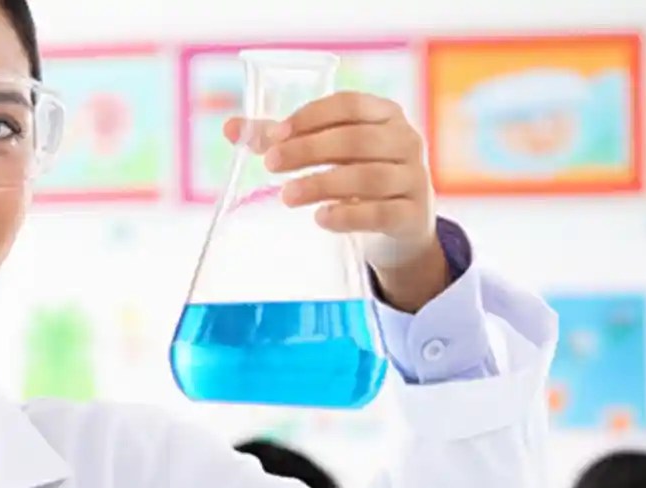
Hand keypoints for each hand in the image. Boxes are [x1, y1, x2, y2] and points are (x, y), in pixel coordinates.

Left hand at [224, 93, 449, 311]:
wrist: (401, 225)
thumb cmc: (357, 176)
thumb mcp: (329, 153)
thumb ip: (285, 140)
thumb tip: (232, 128)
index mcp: (385, 114)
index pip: (350, 104)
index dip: (312, 116)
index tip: (276, 134)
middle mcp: (406, 141)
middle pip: (356, 139)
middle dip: (309, 150)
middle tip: (271, 164)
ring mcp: (414, 178)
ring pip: (369, 176)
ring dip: (323, 184)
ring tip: (287, 196)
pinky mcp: (412, 215)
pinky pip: (382, 213)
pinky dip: (350, 216)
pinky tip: (321, 218)